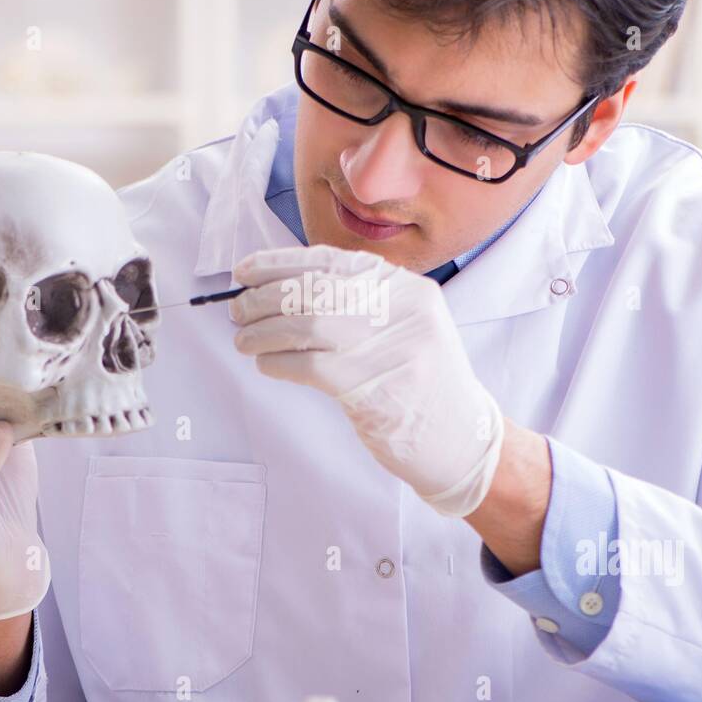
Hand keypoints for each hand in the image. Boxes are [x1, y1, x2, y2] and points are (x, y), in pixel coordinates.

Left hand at [230, 244, 504, 516]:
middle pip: (313, 288)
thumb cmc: (423, 386)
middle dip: (265, 296)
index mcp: (407, 289)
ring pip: (305, 322)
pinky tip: (266, 365)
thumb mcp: (405, 328)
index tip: (247, 269)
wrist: (463, 440)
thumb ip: (358, 304)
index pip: (331, 261)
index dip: (280, 262)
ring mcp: (387, 346)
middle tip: (238, 309)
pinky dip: (276, 362)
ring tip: (244, 339)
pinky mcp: (370, 386)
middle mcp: (400, 309)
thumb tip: (284, 290)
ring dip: (263, 330)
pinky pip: (306, 363)